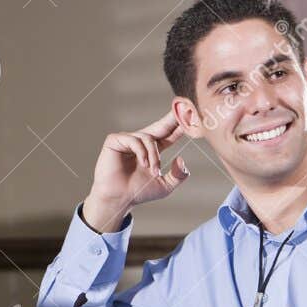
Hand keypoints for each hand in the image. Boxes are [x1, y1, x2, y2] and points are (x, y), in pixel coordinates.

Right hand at [80, 108, 190, 233]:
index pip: (169, 134)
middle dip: (173, 117)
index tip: (192, 117)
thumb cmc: (138, 193)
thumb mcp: (165, 186)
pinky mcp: (115, 141)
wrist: (119, 199)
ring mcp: (127, 140)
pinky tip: (143, 164)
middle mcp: (140, 142)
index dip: (180, 126)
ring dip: (155, 155)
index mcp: (152, 150)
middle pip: (160, 126)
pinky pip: (134, 140)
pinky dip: (142, 152)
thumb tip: (181, 159)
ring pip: (148, 138)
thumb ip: (178, 175)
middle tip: (185, 107)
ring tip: (154, 171)